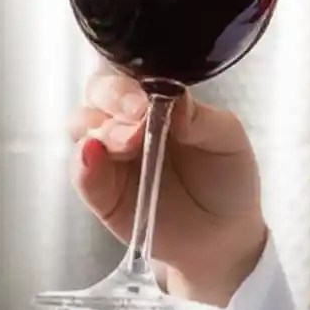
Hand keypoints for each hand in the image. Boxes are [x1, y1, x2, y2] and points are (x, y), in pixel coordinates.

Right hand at [68, 70, 266, 307]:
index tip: (146, 98)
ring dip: (99, 129)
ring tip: (126, 142)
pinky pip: (81, 173)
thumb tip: (175, 97)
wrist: (224, 236)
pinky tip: (92, 156)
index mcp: (158, 101)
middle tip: (136, 116)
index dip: (133, 80)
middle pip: (99, 92)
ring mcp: (110, 156)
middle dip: (113, 98)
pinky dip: (83, 164)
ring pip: (82, 127)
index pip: (131, 73)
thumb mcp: (227, 140)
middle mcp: (127, 122)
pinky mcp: (100, 191)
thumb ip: (201, 118)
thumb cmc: (227, 179)